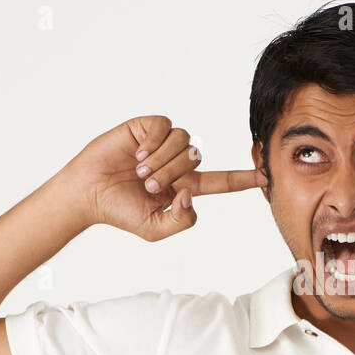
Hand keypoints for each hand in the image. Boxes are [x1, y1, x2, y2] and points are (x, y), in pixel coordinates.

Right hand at [66, 115, 266, 239]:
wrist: (88, 194)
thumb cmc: (120, 212)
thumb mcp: (155, 229)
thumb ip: (182, 220)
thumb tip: (191, 193)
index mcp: (184, 186)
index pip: (220, 181)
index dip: (242, 178)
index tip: (266, 175)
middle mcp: (176, 162)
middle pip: (196, 158)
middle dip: (173, 173)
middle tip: (148, 184)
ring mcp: (161, 143)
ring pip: (183, 141)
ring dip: (162, 159)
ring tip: (140, 170)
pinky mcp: (145, 128)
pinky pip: (164, 125)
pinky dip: (153, 141)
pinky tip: (137, 152)